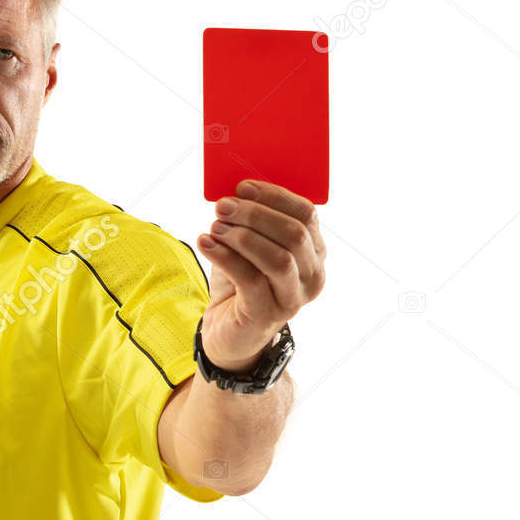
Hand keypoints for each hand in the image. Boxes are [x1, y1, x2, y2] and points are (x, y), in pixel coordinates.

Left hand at [197, 179, 326, 370]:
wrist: (227, 332)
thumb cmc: (240, 283)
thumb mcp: (249, 247)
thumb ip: (251, 222)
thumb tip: (235, 191)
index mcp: (314, 252)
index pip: (306, 214)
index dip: (274, 196)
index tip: (242, 187)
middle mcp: (312, 276)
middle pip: (294, 233)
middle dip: (255, 214)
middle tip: (223, 206)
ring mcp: (292, 299)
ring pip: (278, 258)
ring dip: (242, 236)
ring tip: (215, 226)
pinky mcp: (266, 315)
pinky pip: (249, 279)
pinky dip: (224, 256)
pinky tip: (205, 243)